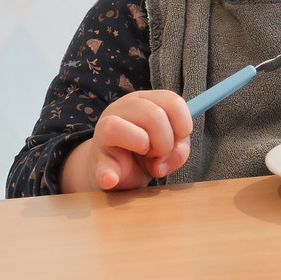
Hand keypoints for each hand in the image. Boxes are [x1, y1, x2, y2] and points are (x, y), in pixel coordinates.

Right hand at [62, 91, 192, 190]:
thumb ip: (178, 150)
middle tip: (157, 153)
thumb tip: (164, 161)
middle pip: (155, 116)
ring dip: (144, 148)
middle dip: (165, 142)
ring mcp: (104, 129)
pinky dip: (109, 175)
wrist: (115, 173)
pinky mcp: (97, 159)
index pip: (173, 101)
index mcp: (144, 100)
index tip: (178, 138)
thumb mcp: (169, 147)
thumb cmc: (145, 153)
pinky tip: (113, 179)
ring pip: (129, 130)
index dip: (183, 125)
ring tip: (142, 157)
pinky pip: (103, 163)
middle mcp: (122, 107)